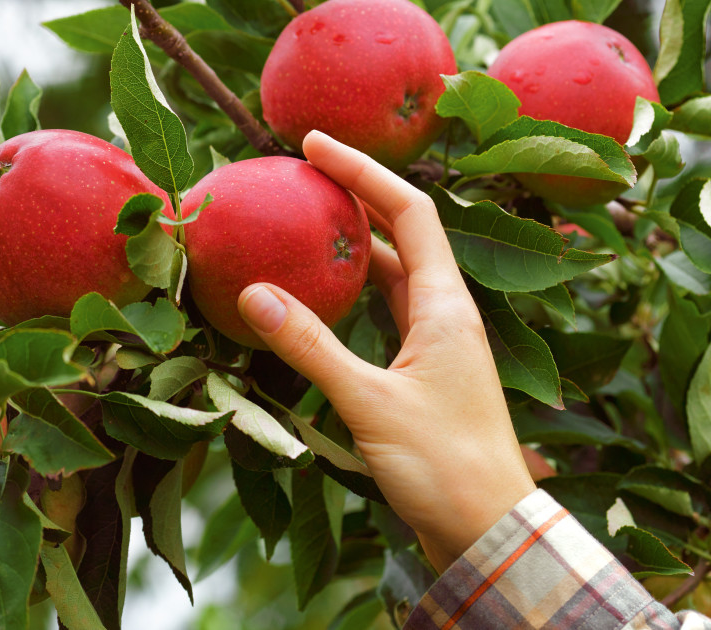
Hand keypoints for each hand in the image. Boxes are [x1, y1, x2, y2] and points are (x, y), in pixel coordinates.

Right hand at [237, 130, 535, 571]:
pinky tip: (320, 301)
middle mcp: (445, 315)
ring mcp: (435, 346)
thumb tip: (254, 294)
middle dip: (354, 201)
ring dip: (352, 249)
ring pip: (391, 278)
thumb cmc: (444, 465)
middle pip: (401, 236)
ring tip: (303, 227)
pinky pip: (383, 316)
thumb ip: (312, 347)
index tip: (315, 144)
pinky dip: (352, 298)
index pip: (409, 211)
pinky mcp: (422, 376)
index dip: (363, 171)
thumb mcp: (369, 403)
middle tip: (301, 179)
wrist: (488, 531)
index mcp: (445, 306)